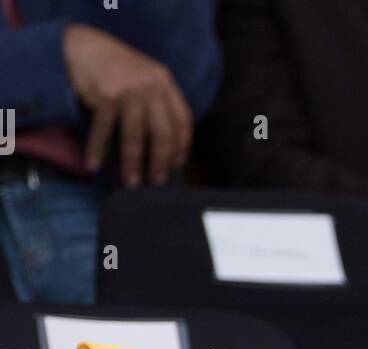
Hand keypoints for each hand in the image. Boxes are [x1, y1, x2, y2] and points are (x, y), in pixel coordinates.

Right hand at [62, 23, 192, 185]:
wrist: (83, 45)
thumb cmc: (116, 68)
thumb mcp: (146, 77)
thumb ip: (159, 102)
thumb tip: (168, 146)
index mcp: (164, 82)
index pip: (183, 121)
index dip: (182, 146)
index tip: (177, 164)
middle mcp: (150, 87)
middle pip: (163, 134)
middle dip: (161, 162)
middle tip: (157, 181)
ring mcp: (128, 91)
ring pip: (135, 137)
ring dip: (133, 164)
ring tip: (132, 182)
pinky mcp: (105, 95)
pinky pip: (104, 130)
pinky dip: (98, 149)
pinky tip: (94, 164)